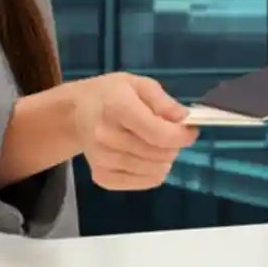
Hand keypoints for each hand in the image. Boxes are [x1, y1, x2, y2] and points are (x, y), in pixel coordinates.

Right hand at [72, 73, 198, 190]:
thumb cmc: (112, 94)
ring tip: (156, 145)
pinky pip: (143, 183)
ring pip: (154, 171)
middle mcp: (106, 136)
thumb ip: (162, 100)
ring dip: (164, 160)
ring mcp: (102, 160)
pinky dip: (152, 173)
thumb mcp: (138, 84)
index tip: (190, 130)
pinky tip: (146, 158)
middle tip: (169, 134)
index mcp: (117, 107)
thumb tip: (183, 118)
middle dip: (174, 146)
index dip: (181, 136)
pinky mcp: (101, 177)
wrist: (77, 112)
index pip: (158, 134)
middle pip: (159, 154)